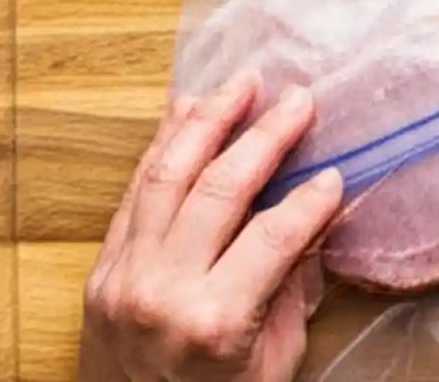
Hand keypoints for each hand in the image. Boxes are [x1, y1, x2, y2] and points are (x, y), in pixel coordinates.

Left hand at [78, 73, 341, 381]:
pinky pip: (135, 190)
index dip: (311, 201)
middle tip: (299, 99)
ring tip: (241, 84)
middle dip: (265, 136)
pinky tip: (186, 110)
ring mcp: (124, 275)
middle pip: (220, 190)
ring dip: (208, 121)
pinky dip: (161, 144)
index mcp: (215, 323)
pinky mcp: (103, 267)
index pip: (274, 238)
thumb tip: (313, 223)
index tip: (336, 173)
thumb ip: (291, 290)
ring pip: (167, 174)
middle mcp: (163, 291)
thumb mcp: (272, 364)